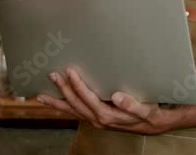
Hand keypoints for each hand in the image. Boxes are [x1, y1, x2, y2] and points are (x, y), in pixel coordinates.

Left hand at [36, 69, 174, 134]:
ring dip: (57, 102)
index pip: (87, 99)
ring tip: (41, 96)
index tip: (70, 72)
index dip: (77, 86)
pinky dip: (65, 108)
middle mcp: (98, 119)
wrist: (154, 123)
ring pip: (72, 111)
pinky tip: (57, 102)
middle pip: (75, 104)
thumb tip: (117, 97)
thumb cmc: (150, 113)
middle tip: (52, 75)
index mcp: (108, 115)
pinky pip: (77, 113)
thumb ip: (132, 105)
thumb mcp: (146, 109)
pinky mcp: (97, 117)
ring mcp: (96, 119)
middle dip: (63, 90)